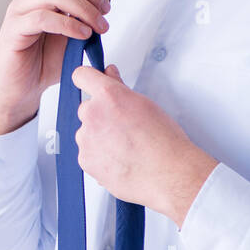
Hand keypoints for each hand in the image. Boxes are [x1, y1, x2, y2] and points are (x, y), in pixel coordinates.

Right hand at [0, 0, 116, 134]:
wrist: (22, 88)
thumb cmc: (45, 61)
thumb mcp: (73, 31)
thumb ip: (85, 12)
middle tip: (106, 10)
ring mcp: (18, 10)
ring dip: (84, 8)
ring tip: (99, 26)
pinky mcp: (13, 29)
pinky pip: (43, 18)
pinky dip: (68, 24)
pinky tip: (83, 34)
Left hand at [74, 65, 217, 228]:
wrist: (168, 174)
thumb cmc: (164, 142)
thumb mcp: (146, 105)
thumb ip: (120, 88)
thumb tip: (110, 75)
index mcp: (108, 96)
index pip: (82, 75)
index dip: (88, 79)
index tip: (91, 84)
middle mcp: (93, 114)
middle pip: (87, 108)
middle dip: (100, 115)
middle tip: (122, 127)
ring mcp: (86, 138)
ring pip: (86, 132)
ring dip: (99, 137)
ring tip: (125, 148)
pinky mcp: (85, 160)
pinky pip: (87, 153)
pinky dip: (99, 157)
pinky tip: (119, 160)